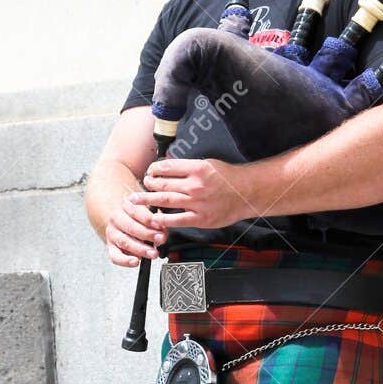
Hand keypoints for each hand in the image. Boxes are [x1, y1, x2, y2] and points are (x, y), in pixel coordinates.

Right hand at [104, 191, 167, 267]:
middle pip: (131, 226)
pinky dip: (125, 261)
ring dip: (140, 249)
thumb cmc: (140, 213)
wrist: (123, 216)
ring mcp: (112, 232)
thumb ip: (157, 216)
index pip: (136, 210)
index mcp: (126, 204)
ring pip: (124, 241)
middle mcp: (116, 217)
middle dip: (148, 235)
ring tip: (153, 253)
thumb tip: (164, 228)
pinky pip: (115, 256)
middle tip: (160, 239)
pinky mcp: (111, 246)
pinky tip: (135, 262)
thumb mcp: (149, 208)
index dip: (149, 219)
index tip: (160, 226)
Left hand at [137, 156, 256, 230]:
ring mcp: (198, 203)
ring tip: (135, 200)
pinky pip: (177, 220)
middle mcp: (196, 185)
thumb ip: (187, 166)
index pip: (167, 167)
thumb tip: (167, 164)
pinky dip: (162, 219)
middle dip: (148, 185)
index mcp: (197, 168)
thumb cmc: (228, 178)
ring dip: (148, 200)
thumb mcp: (208, 163)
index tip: (149, 172)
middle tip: (139, 186)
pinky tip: (152, 218)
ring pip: (166, 201)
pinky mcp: (201, 219)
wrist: (246, 194)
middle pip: (163, 184)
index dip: (154, 169)